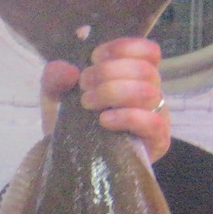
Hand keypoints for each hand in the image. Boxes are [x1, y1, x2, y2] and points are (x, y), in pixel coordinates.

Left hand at [41, 37, 170, 163]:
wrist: (73, 165)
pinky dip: (126, 117)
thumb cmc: (72, 127)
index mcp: (134, 77)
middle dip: (109, 73)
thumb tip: (70, 70)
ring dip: (114, 92)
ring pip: (148, 92)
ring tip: (88, 104)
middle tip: (84, 85)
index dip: (123, 48)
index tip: (94, 58)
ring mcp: (157, 117)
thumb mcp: (56, 98)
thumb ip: (55, 78)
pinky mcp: (158, 141)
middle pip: (144, 69)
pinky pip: (152, 122)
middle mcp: (150, 94)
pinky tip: (104, 121)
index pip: (148, 51)